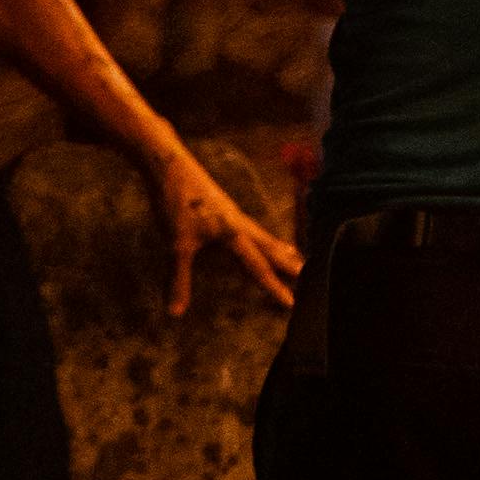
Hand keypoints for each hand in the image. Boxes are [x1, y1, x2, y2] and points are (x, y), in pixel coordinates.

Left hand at [147, 134, 299, 318]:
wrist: (171, 166)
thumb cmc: (177, 203)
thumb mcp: (178, 244)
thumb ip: (179, 279)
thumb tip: (175, 313)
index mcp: (234, 233)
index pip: (258, 266)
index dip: (274, 287)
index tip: (291, 303)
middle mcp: (240, 223)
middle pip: (271, 248)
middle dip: (288, 264)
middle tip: (308, 275)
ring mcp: (234, 213)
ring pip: (265, 236)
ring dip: (280, 249)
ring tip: (296, 256)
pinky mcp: (226, 207)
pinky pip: (254, 228)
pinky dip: (265, 237)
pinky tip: (259, 237)